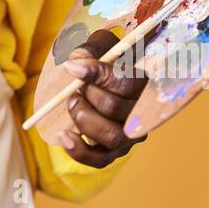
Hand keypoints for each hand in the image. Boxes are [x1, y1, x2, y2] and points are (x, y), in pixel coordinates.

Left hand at [57, 29, 148, 167]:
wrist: (102, 83)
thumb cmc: (105, 60)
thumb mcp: (100, 47)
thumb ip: (91, 50)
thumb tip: (77, 62)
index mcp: (145, 84)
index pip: (127, 82)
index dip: (98, 74)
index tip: (71, 67)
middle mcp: (143, 113)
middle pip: (114, 108)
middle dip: (87, 94)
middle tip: (74, 87)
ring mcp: (131, 135)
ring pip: (110, 135)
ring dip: (82, 117)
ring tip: (72, 102)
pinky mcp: (116, 152)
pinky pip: (100, 160)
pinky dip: (79, 151)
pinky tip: (63, 135)